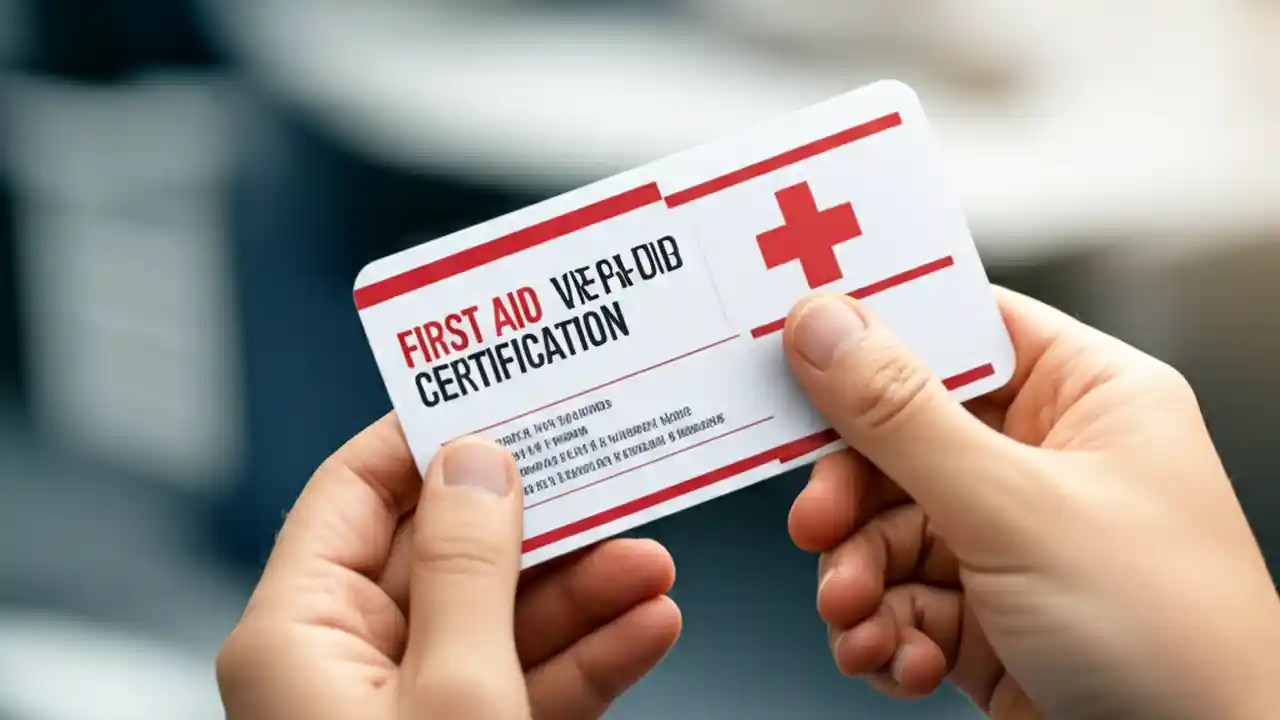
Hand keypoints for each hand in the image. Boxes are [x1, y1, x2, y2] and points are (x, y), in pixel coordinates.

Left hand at [217, 415, 681, 718]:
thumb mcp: (453, 693)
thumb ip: (465, 568)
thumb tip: (474, 460)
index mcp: (296, 635)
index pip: (356, 493)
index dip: (427, 436)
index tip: (502, 395)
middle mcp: (343, 667)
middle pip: (445, 553)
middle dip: (538, 520)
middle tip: (605, 467)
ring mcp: (409, 714)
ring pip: (500, 619)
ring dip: (582, 589)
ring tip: (652, 555)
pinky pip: (527, 685)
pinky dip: (589, 656)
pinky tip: (647, 624)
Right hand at [783, 289, 1278, 718]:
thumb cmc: (1174, 638)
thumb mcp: (1017, 509)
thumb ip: (905, 418)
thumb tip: (823, 326)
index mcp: (1087, 399)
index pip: (963, 330)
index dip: (878, 332)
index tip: (796, 346)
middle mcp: (1049, 463)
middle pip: (903, 439)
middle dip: (851, 496)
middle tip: (817, 526)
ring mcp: (1016, 543)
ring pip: (889, 529)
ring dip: (858, 577)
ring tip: (857, 618)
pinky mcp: (990, 619)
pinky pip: (903, 600)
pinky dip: (885, 631)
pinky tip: (898, 660)